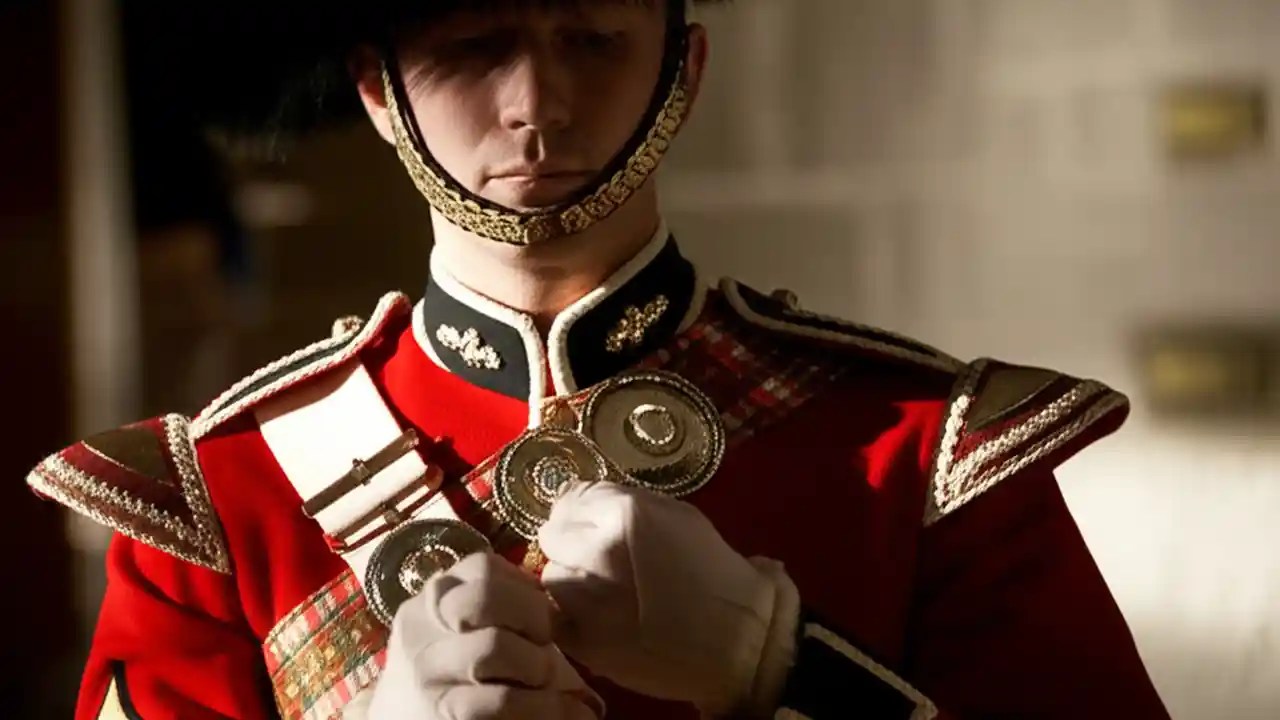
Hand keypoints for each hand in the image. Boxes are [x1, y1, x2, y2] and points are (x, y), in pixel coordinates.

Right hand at [367, 552, 603, 719]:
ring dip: (537, 666)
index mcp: (434, 599)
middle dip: (531, 618)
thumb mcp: (462, 629)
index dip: (525, 590)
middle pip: (484, 597)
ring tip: (548, 685)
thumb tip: (556, 598)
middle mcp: (422, 628)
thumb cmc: (451, 673)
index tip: (538, 619)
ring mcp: (429, 671)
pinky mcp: (445, 712)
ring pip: (493, 646)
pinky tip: (561, 713)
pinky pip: (501, 700)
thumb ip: (497, 607)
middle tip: (545, 646)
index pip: (484, 568)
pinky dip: (542, 707)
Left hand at [538, 481, 800, 717]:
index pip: (569, 499)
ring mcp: (585, 599)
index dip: (578, 512)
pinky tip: (599, 618)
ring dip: (569, 580)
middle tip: (594, 558)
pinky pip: (556, 618)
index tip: (588, 524)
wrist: (739, 641)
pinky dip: (570, 617)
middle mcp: (596, 550)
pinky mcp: (582, 641)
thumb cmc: (715, 572)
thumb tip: (587, 502)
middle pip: (550, 535)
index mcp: (624, 514)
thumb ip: (626, 503)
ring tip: (599, 592)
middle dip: (570, 542)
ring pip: (550, 577)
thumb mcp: (678, 515)